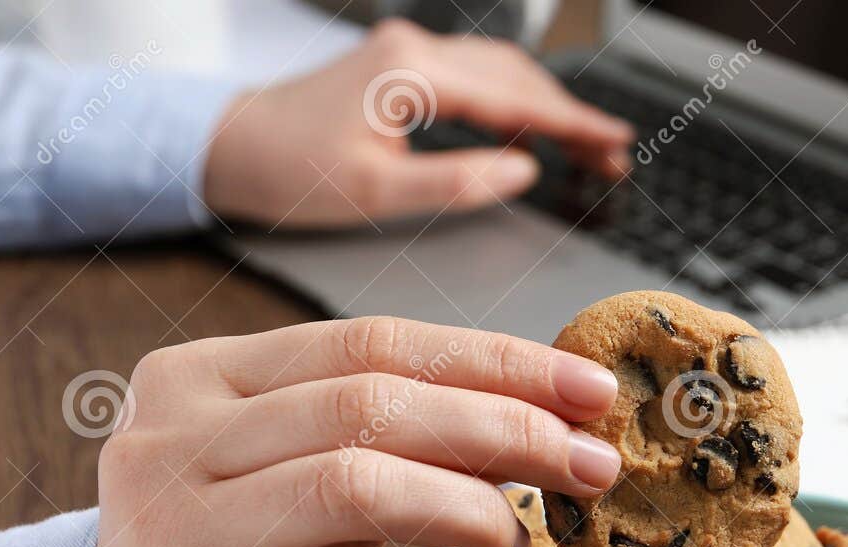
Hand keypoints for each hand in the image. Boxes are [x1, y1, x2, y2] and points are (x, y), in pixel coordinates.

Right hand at [92, 316, 620, 546]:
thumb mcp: (292, 470)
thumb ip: (387, 431)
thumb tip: (551, 413)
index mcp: (197, 378)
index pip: (368, 343)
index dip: (492, 361)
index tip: (589, 390)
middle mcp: (170, 443)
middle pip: (367, 407)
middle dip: (503, 430)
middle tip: (591, 466)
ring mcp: (173, 539)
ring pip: (351, 488)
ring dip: (466, 511)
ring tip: (516, 543)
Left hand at [202, 18, 631, 227]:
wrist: (231, 146)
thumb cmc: (290, 172)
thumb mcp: (377, 194)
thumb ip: (456, 182)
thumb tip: (523, 172)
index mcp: (412, 75)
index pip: (515, 99)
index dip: (573, 125)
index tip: (616, 146)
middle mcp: (414, 50)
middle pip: (516, 75)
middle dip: (570, 115)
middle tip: (614, 157)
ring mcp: (406, 54)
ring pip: (499, 72)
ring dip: (545, 107)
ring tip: (585, 150)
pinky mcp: (399, 68)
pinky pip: (473, 78)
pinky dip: (511, 104)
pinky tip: (524, 138)